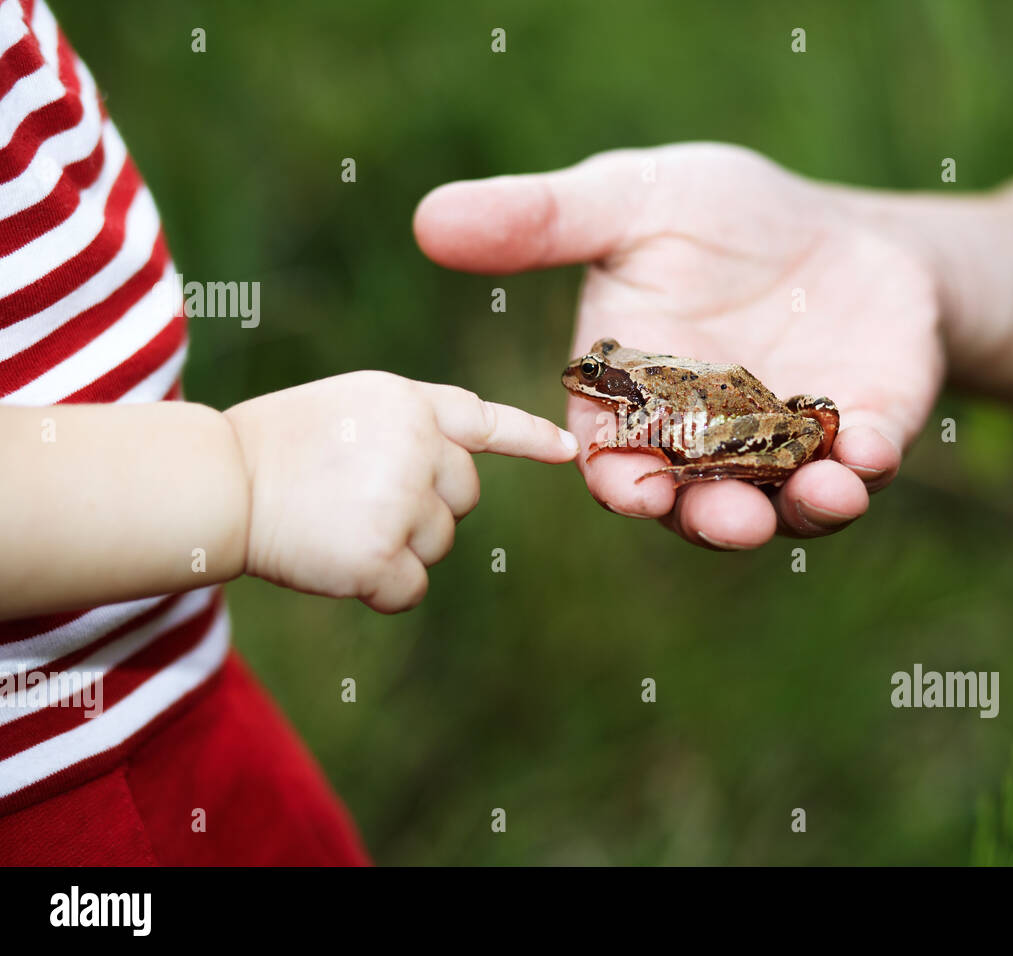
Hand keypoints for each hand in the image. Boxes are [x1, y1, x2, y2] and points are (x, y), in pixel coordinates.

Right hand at [224, 372, 576, 611]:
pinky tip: (338, 565)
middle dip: (427, 508)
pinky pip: (410, 588)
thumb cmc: (273, 449)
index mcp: (407, 403)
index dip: (528, 437)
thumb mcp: (348, 410)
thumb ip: (406, 429)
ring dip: (400, 548)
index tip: (567, 452)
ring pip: (439, 544)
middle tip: (361, 503)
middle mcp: (417, 446)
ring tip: (339, 526)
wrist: (217, 484)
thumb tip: (455, 472)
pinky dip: (381, 589)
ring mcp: (402, 500)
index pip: (481, 420)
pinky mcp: (382, 554)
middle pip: (463, 497)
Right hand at [414, 144, 942, 548]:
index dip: (620, 480)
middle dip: (712, 517)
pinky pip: (861, 464)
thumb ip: (542, 221)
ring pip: (784, 502)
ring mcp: (788, 450)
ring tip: (822, 498)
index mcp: (641, 402)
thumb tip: (426, 218)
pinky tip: (871, 451)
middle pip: (699, 500)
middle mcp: (710, 444)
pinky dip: (866, 466)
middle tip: (728, 520)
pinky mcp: (863, 435)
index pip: (618, 458)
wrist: (841, 227)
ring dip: (800, 510)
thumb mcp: (633, 202)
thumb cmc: (724, 216)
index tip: (629, 489)